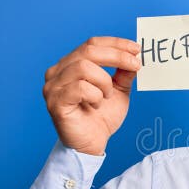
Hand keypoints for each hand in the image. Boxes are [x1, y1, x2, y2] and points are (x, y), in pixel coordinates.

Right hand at [43, 36, 140, 155]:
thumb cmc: (101, 118)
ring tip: (108, 96)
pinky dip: (95, 95)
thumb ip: (123, 73)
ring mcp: (53, 86)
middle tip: (135, 65)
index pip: (92, 44)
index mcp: (70, 65)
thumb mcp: (119, 91)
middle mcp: (57, 72)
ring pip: (83, 67)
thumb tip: (133, 56)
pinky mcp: (55, 102)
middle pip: (88, 51)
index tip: (136, 48)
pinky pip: (79, 88)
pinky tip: (97, 105)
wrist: (92, 145)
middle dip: (116, 56)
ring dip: (104, 81)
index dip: (115, 43)